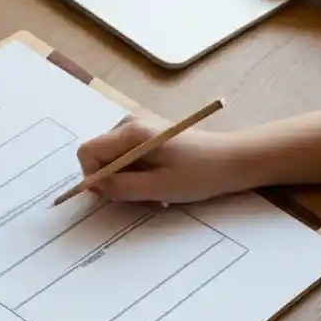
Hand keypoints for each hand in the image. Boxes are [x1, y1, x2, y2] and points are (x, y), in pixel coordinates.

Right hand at [76, 116, 253, 203]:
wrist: (233, 160)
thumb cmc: (199, 174)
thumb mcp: (158, 187)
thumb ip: (121, 187)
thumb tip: (93, 187)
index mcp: (130, 132)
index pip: (87, 151)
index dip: (92, 176)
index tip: (113, 195)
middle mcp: (129, 123)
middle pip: (100, 155)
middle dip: (113, 180)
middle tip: (140, 196)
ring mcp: (139, 127)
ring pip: (113, 158)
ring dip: (127, 179)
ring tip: (154, 191)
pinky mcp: (148, 134)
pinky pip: (127, 156)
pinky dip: (136, 172)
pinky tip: (158, 180)